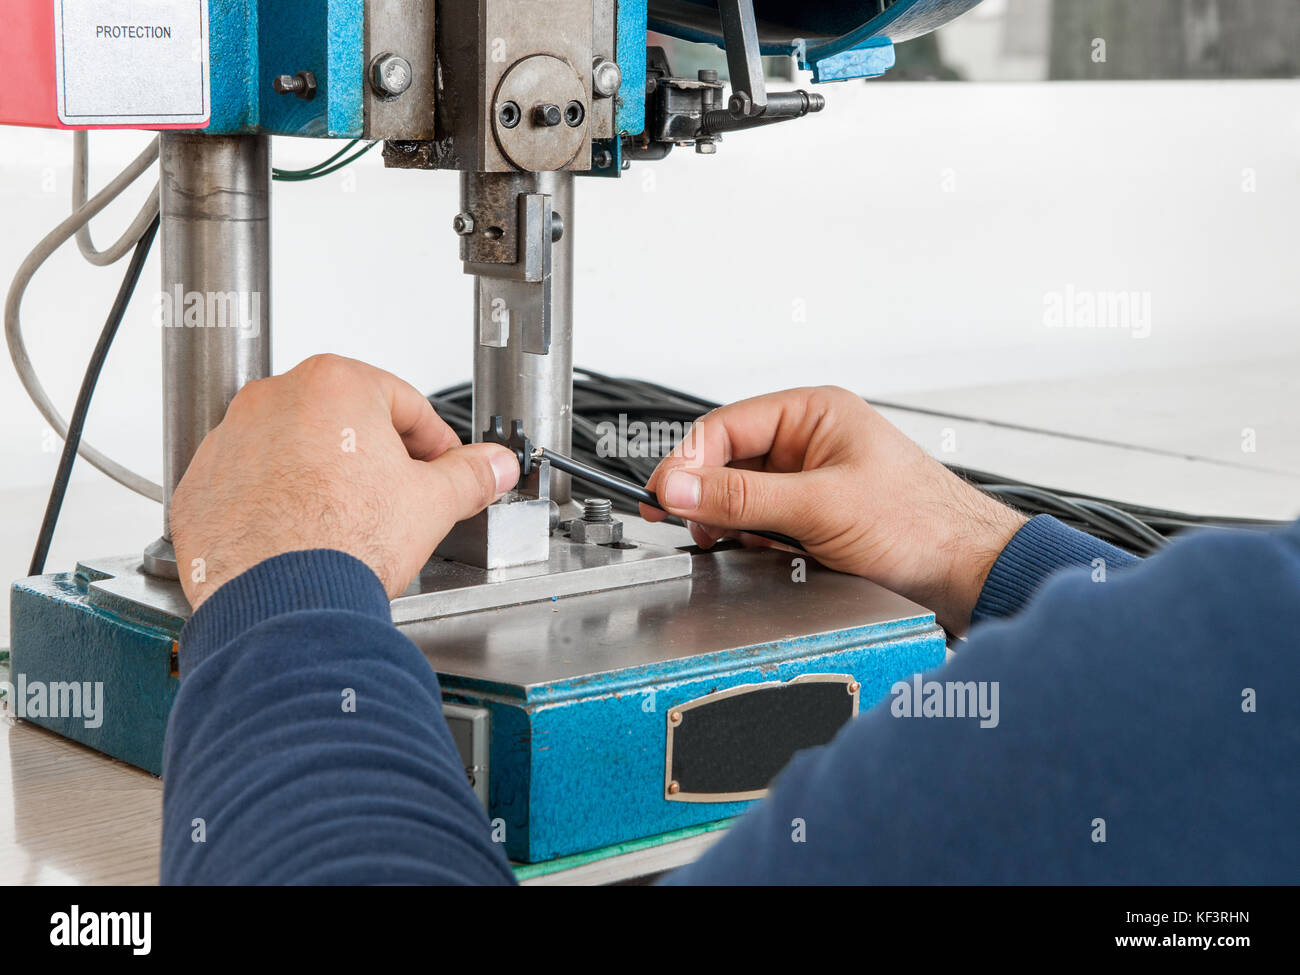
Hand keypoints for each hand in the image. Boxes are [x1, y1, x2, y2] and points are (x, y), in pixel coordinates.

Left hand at [171, 354, 519, 609]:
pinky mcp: (199, 486)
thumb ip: (469, 476)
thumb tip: (494, 466)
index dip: (435, 445)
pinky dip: (273, 505)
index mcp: (335, 384)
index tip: (442, 471)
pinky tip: (301, 539)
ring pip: (293, 451)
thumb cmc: (342, 544)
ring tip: (346, 527)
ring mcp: (229, 440)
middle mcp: (273, 399)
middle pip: (344, 423)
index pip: (405, 405)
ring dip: (322, 479)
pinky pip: (249, 485)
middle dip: (374, 460)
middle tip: (398, 502)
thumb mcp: (432, 504)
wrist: (277, 605)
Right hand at [640, 386, 1026, 633]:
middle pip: (728, 462)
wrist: (966, 574)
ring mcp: (811, 480)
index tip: (664, 497)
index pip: (725, 427)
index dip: (687, 463)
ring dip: (734, 523)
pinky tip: (766, 554)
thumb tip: (680, 487)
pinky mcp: (815, 517)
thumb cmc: (922, 525)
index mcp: (813, 413)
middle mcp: (810, 440)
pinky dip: (755, 541)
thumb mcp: (820, 506)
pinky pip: (763, 523)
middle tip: (692, 527)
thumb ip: (743, 497)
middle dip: (710, 497)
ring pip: (742, 497)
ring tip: (739, 544)